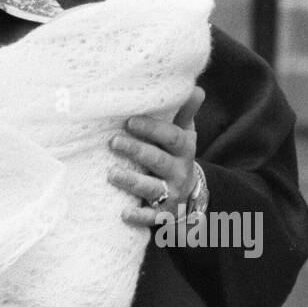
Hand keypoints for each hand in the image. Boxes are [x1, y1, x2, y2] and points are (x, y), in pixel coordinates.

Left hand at [108, 86, 204, 226]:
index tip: (129, 121)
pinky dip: (139, 217)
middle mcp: (179, 170)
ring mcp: (171, 193)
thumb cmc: (175, 154)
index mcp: (184, 148)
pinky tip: (123, 213)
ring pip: (152, 187)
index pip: (171, 136)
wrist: (189, 192)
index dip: (151, 128)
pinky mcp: (162, 214)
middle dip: (136, 150)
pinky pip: (151, 218)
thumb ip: (184, 112)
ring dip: (132, 181)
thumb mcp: (184, 132)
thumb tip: (196, 88)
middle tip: (113, 142)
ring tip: (111, 174)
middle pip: (158, 160)